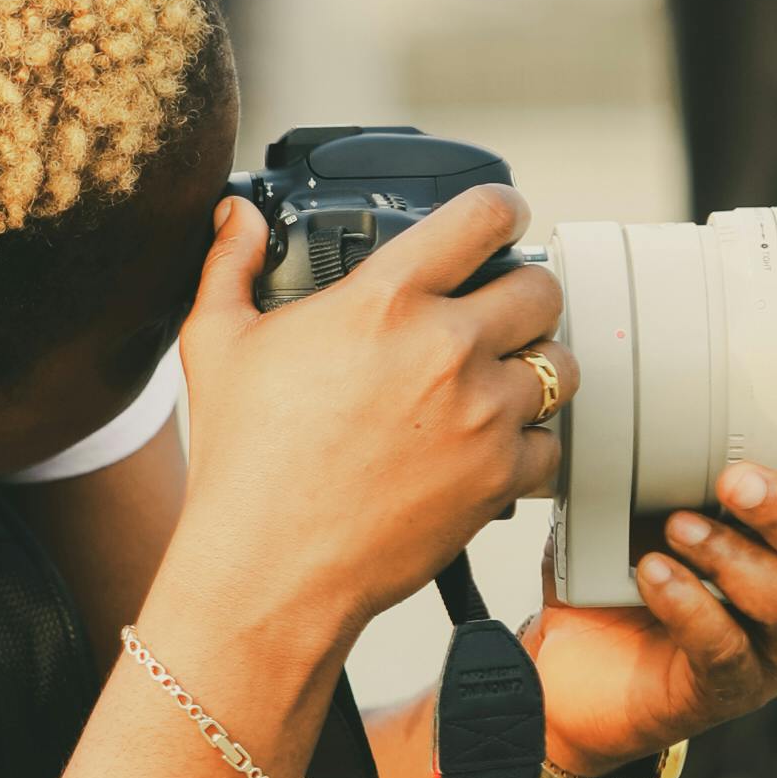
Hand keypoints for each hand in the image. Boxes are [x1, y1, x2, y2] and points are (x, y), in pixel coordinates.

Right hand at [176, 185, 570, 650]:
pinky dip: (528, 446)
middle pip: (540, 289)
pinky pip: (550, 444)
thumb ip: (230, 266)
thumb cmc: (244, 465)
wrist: (270, 570)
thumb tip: (238, 220)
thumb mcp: (217, 345)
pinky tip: (487, 447)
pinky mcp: (500, 476)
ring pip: (559, 365)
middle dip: (522, 295)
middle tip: (498, 313)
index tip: (502, 217)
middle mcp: (446, 348)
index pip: (482, 217)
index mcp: (384, 300)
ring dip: (535, 368)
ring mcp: (482, 414)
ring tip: (497, 383)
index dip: (502, 208)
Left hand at [525, 463, 776, 777]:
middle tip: (736, 481)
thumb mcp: (642, 505)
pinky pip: (729, 651)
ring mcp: (770, 654)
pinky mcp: (723, 690)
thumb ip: (671, 458)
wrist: (566, 674)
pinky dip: (693, 606)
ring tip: (679, 528)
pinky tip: (655, 573)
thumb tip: (659, 390)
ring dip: (744, 559)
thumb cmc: (619, 581)